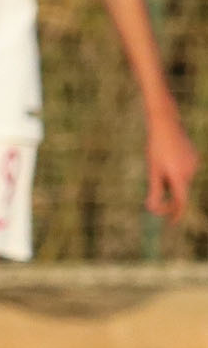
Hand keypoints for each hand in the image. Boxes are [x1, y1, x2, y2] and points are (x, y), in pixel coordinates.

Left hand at [145, 108, 197, 222]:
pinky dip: (176, 173)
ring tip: (160, 163)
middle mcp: (190, 171)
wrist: (165, 124)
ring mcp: (194, 164)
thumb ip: (154, 190)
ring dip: (171, 182)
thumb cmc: (155, 147)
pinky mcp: (195, 158)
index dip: (176, 214)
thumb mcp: (152, 170)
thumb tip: (153, 209)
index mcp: (179, 175)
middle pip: (180, 191)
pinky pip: (185, 172)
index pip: (181, 202)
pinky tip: (168, 158)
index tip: (171, 223)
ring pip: (182, 181)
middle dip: (169, 196)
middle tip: (155, 195)